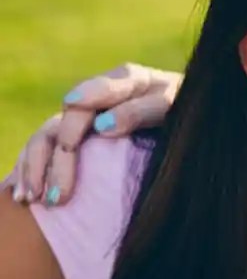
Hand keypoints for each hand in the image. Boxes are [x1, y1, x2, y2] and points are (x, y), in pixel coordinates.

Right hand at [3, 62, 179, 205]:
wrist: (188, 114)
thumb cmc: (185, 109)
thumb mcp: (172, 106)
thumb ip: (140, 112)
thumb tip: (102, 126)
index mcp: (127, 80)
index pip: (98, 91)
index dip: (83, 107)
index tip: (72, 134)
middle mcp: (98, 94)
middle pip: (68, 120)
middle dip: (60, 156)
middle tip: (57, 193)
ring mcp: (85, 114)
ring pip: (48, 134)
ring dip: (36, 166)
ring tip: (34, 198)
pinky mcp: (79, 133)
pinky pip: (47, 148)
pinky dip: (34, 169)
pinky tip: (27, 194)